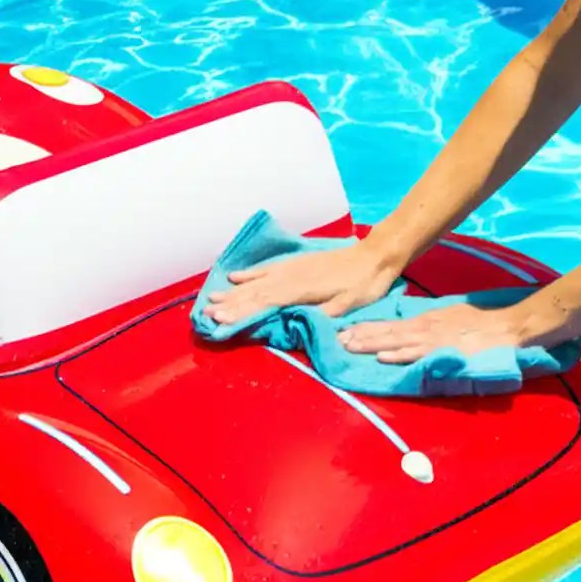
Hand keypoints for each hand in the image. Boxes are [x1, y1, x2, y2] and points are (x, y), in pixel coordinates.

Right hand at [203, 240, 400, 324]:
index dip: (242, 313)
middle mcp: (290, 277)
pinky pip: (266, 269)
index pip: (265, 304)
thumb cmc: (363, 285)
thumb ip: (323, 315)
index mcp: (301, 290)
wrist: (374, 256)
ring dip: (233, 292)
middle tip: (206, 315)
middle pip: (254, 294)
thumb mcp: (348, 305)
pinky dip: (249, 274)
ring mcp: (291, 269)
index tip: (221, 321)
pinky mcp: (295, 264)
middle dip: (229, 305)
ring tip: (212, 299)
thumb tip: (299, 324)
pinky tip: (234, 278)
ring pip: (256, 282)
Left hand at [338, 302, 534, 362]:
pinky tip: (381, 356)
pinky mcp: (444, 349)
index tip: (344, 331)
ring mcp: (433, 338)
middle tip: (335, 339)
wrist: (510, 327)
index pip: (389, 325)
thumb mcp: (450, 319)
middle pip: (386, 331)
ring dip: (371, 344)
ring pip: (395, 341)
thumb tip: (410, 332)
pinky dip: (398, 354)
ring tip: (348, 346)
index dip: (366, 328)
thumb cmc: (482, 325)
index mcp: (425, 320)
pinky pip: (417, 352)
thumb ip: (430, 326)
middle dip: (360, 335)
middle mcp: (424, 327)